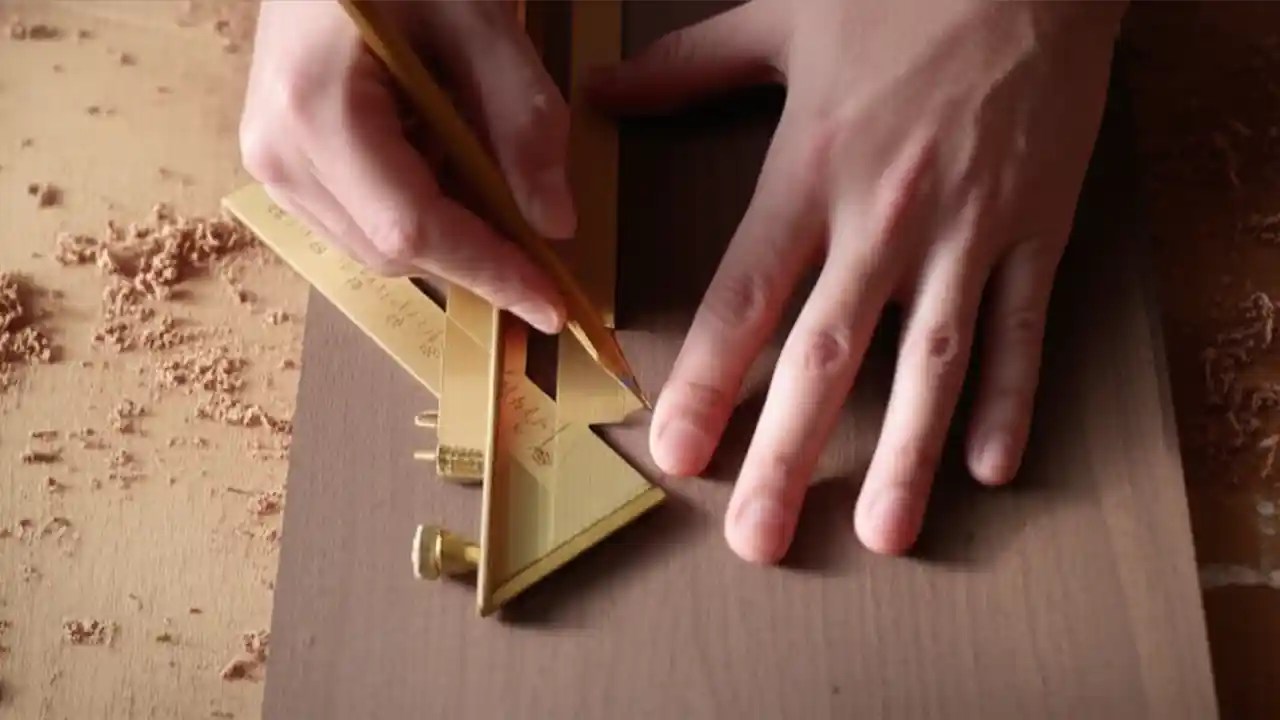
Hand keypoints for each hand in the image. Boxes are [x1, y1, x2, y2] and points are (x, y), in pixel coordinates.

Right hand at [239, 0, 572, 333]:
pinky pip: (358, 220)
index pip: (413, 229)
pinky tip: (449, 165)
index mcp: (315, 111)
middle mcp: (275, 151)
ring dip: (448, 236)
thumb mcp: (480, 18)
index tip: (555, 306)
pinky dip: (418, 212)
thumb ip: (524, 122)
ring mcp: (268, 160)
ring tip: (495, 185)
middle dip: (476, 259)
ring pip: (374, 248)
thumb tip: (555, 224)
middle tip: (545, 248)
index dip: (491, 272)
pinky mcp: (279, 160)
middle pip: (392, 251)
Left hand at [592, 0, 1124, 559]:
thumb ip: (688, 69)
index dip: (707, 379)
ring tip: (885, 537)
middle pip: (828, 354)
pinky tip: (992, 467)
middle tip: (761, 538)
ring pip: (932, 360)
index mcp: (812, 170)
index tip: (678, 453)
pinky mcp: (1038, 228)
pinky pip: (1023, 326)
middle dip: (790, 453)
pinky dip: (1012, 397)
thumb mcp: (782, 17)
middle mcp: (885, 217)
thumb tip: (601, 95)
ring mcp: (969, 229)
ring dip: (906, 453)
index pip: (745, 294)